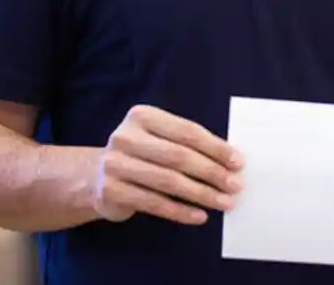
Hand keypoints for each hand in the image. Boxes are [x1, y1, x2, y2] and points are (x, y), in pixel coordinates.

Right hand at [91, 104, 244, 225]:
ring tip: (224, 202)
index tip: (238, 162)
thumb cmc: (142, 156)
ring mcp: (115, 164)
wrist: (95, 177)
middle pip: (179, 156)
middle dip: (212, 172)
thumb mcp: (160, 140)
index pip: (187, 131)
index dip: (215, 147)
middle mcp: (125, 137)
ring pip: (168, 181)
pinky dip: (180, 211)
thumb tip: (231, 162)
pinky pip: (153, 203)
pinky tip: (199, 216)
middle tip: (235, 185)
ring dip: (201, 194)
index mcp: (142, 116)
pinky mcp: (111, 191)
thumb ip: (188, 145)